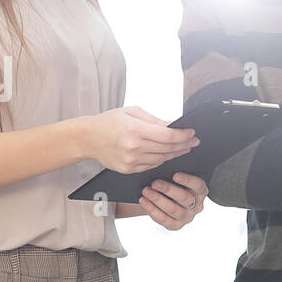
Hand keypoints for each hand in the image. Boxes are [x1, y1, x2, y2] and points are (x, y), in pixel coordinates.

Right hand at [78, 107, 198, 173]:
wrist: (87, 138)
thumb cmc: (108, 122)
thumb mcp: (131, 112)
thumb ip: (153, 120)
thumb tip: (172, 125)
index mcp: (134, 129)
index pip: (167, 136)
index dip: (183, 135)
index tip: (192, 132)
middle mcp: (133, 147)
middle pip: (167, 149)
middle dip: (184, 144)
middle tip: (194, 141)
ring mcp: (130, 161)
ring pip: (161, 159)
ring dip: (175, 153)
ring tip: (184, 147)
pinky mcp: (128, 169)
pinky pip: (151, 166)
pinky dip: (161, 159)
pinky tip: (168, 154)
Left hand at [138, 172, 207, 229]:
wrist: (166, 200)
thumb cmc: (173, 185)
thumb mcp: (178, 179)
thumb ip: (175, 175)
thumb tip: (164, 168)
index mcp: (200, 192)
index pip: (198, 185)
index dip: (187, 180)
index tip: (175, 175)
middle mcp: (197, 206)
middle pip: (184, 198)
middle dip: (168, 189)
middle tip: (155, 183)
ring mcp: (186, 217)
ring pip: (173, 209)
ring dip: (158, 199)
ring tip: (146, 191)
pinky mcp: (175, 225)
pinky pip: (163, 219)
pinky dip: (152, 209)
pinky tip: (144, 201)